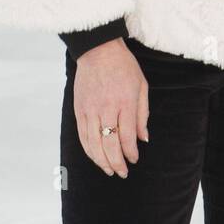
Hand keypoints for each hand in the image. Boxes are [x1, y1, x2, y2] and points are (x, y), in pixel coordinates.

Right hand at [73, 38, 148, 176]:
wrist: (98, 50)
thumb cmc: (124, 66)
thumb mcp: (141, 85)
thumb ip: (143, 114)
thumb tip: (143, 139)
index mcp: (125, 101)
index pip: (127, 135)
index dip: (130, 152)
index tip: (134, 159)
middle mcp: (106, 108)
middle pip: (109, 144)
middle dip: (116, 163)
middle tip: (122, 173)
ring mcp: (90, 110)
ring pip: (93, 144)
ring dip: (101, 161)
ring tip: (109, 170)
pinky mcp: (79, 110)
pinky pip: (82, 136)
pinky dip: (89, 150)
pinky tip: (95, 157)